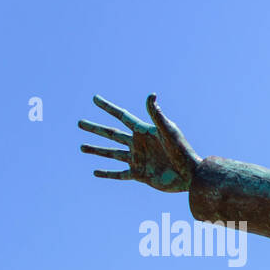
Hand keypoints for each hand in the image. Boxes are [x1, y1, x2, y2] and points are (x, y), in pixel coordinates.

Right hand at [79, 94, 200, 191]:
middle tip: (79, 123)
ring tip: (81, 147)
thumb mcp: (169, 131)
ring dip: (96, 150)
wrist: (191, 175)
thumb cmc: (183, 151)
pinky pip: (119, 174)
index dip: (108, 107)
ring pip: (111, 153)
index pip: (121, 116)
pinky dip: (107, 173)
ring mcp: (138, 159)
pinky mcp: (139, 174)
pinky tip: (95, 172)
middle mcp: (138, 145)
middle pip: (111, 134)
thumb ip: (157, 114)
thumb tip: (151, 94)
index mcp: (144, 132)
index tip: (94, 99)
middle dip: (95, 128)